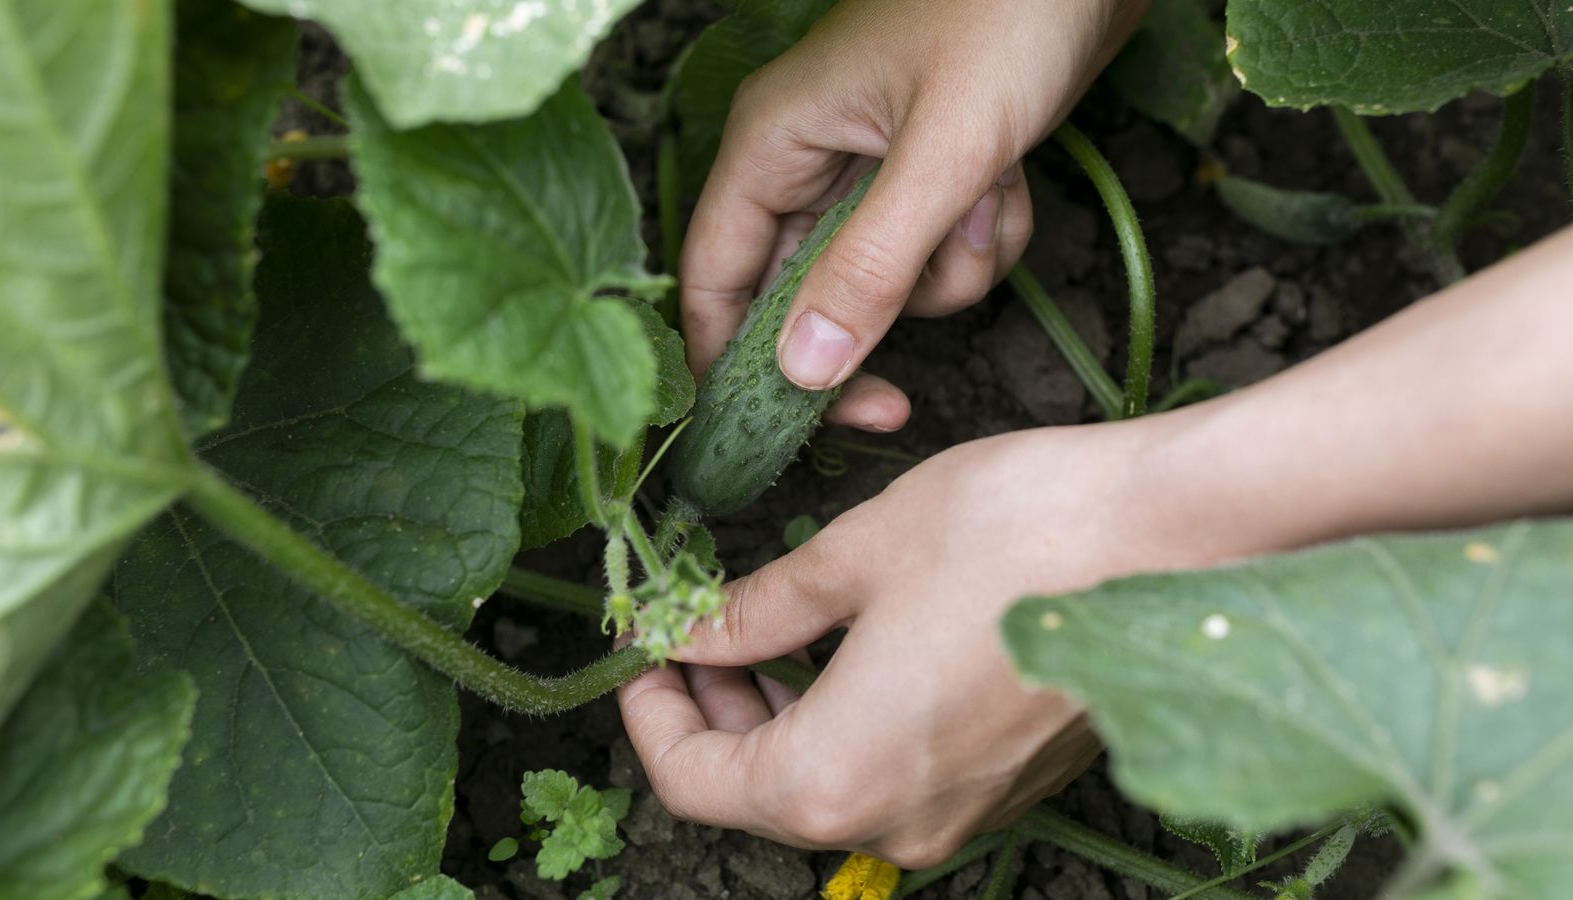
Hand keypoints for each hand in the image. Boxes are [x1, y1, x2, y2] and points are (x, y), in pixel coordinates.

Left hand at [618, 419, 1229, 866]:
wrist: (1179, 536)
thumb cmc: (1015, 534)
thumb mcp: (855, 556)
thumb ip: (758, 611)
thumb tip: (694, 633)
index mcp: (836, 778)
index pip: (694, 781)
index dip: (651, 713)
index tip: (643, 650)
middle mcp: (897, 823)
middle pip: (760, 792)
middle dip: (717, 711)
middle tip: (698, 629)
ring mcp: (961, 813)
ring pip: (829, 784)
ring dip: (784, 713)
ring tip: (767, 629)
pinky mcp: (1007, 785)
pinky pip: (896, 771)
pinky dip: (852, 719)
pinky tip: (852, 645)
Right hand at [681, 0, 1148, 431]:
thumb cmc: (1008, 18)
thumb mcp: (941, 155)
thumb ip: (869, 268)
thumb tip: (801, 372)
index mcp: (773, 141)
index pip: (712, 277)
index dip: (729, 364)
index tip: (770, 434)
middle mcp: (807, 158)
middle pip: (799, 295)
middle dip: (866, 329)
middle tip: (897, 400)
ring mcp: (870, 167)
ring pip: (882, 280)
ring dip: (946, 269)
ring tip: (987, 195)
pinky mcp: (929, 172)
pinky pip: (937, 250)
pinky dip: (981, 237)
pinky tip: (1011, 180)